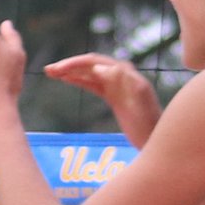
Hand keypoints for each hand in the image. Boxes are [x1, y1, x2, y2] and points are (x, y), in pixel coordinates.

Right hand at [45, 53, 160, 141]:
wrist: (156, 141)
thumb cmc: (149, 125)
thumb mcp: (138, 103)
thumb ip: (123, 83)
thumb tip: (101, 68)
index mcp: (125, 73)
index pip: (94, 62)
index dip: (75, 64)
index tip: (57, 71)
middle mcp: (121, 75)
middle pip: (90, 65)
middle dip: (69, 66)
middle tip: (48, 70)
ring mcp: (117, 86)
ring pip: (89, 74)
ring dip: (70, 71)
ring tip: (50, 73)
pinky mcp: (114, 97)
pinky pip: (93, 84)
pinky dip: (78, 80)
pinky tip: (65, 80)